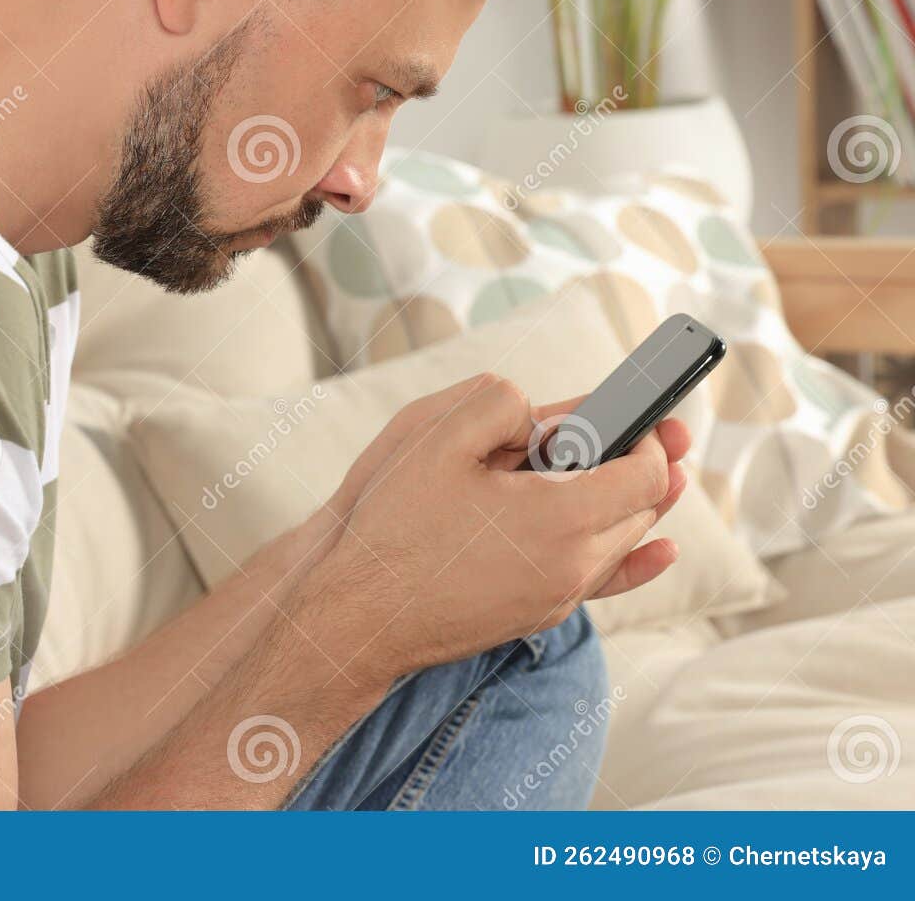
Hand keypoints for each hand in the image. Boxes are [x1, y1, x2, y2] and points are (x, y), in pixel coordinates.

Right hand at [300, 373, 687, 687]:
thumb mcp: (436, 440)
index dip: (649, 440)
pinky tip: (655, 551)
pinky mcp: (539, 616)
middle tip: (631, 436)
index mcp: (560, 516)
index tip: (637, 419)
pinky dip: (629, 556)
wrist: (363, 614)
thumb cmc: (394, 528)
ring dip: (630, 506)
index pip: (646, 474)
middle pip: (643, 511)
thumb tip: (539, 413)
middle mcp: (573, 565)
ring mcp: (558, 598)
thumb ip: (497, 403)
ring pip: (623, 546)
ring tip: (626, 472)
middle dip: (644, 468)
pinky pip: (602, 580)